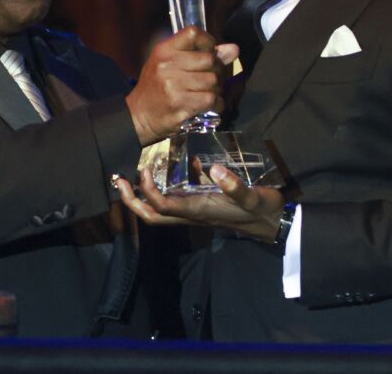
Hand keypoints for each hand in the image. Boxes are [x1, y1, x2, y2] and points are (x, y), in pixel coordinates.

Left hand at [115, 163, 284, 240]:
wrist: (272, 222)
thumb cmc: (260, 210)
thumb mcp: (252, 197)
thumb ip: (234, 186)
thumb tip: (213, 169)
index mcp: (197, 211)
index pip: (161, 206)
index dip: (147, 190)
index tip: (144, 169)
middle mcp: (190, 213)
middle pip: (151, 215)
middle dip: (132, 201)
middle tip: (119, 181)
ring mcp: (194, 210)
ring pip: (159, 210)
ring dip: (141, 197)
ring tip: (130, 177)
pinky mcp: (200, 204)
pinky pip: (175, 199)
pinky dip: (164, 187)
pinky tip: (167, 168)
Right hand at [124, 26, 236, 145]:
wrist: (138, 116)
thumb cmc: (156, 88)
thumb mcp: (170, 65)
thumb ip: (200, 54)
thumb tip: (233, 49)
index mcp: (164, 51)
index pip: (193, 33)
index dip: (208, 42)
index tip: (209, 53)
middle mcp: (168, 65)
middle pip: (210, 60)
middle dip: (216, 70)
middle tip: (210, 79)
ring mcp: (173, 85)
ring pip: (213, 81)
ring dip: (216, 89)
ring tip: (207, 93)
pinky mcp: (180, 104)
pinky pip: (212, 99)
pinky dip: (216, 104)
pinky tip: (209, 105)